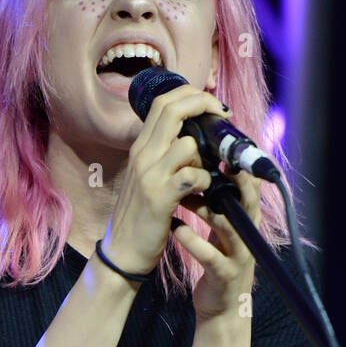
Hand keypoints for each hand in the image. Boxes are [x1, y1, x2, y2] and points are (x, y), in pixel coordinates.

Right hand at [101, 84, 227, 275]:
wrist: (121, 252)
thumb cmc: (140, 216)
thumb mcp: (146, 177)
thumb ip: (163, 154)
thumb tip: (191, 138)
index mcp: (140, 148)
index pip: (162, 103)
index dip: (190, 94)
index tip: (211, 104)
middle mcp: (142, 155)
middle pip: (173, 110)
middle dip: (203, 105)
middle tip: (223, 116)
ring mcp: (150, 176)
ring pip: (188, 143)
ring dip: (207, 155)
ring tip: (208, 172)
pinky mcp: (160, 198)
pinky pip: (193, 176)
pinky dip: (206, 181)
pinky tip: (205, 192)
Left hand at [173, 150, 260, 321]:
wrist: (222, 306)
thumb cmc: (218, 259)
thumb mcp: (222, 227)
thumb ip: (218, 199)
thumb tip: (202, 162)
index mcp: (246, 219)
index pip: (249, 185)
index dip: (241, 163)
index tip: (224, 141)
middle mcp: (247, 234)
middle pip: (247, 202)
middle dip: (237, 181)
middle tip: (220, 161)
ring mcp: (239, 255)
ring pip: (228, 227)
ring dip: (208, 210)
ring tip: (188, 196)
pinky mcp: (225, 275)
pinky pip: (209, 257)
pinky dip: (193, 242)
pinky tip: (177, 230)